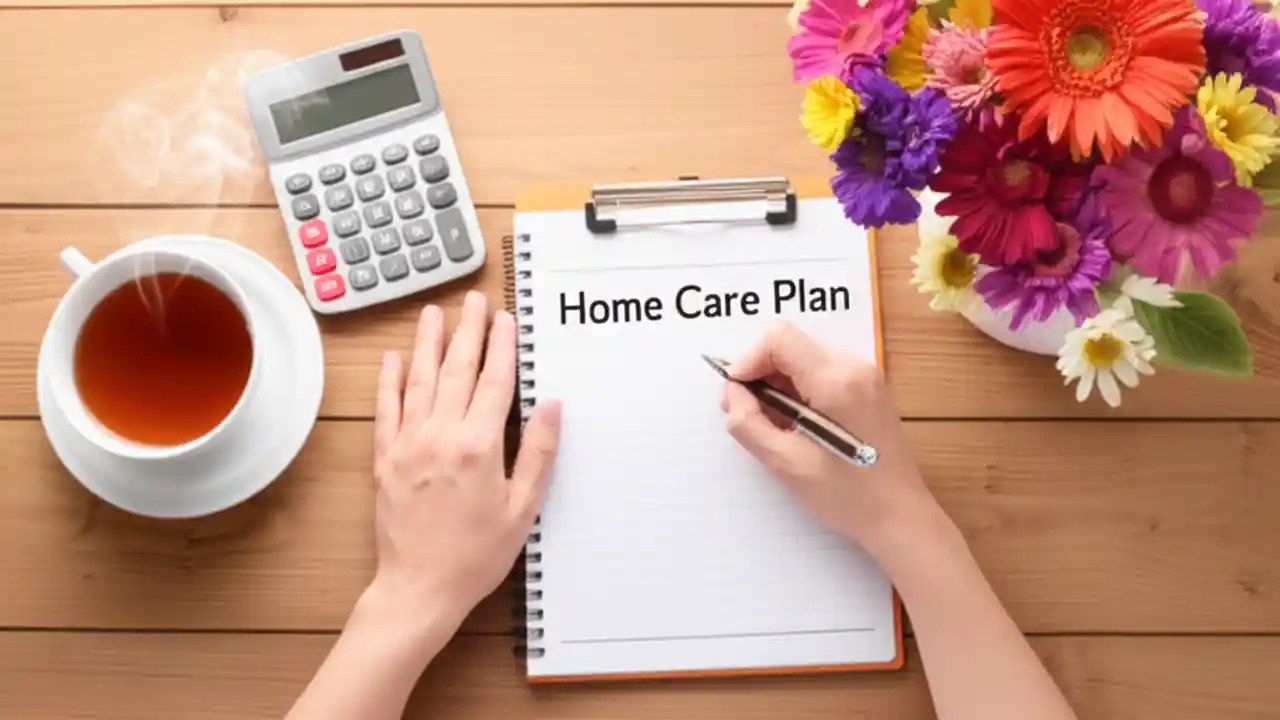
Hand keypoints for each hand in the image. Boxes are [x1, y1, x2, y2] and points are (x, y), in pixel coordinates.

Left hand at [366, 291, 561, 629]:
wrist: (419, 588)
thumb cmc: (475, 556)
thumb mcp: (522, 508)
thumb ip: (538, 453)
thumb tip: (551, 406)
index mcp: (479, 446)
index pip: (494, 382)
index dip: (502, 346)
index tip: (505, 319)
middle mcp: (440, 436)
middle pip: (457, 370)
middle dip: (468, 331)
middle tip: (473, 300)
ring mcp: (408, 444)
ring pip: (420, 380)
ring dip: (429, 342)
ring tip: (434, 313)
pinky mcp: (385, 459)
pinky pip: (386, 409)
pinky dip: (390, 380)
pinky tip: (394, 358)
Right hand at [720, 321, 942, 560]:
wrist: (901, 517)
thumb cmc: (847, 496)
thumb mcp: (786, 463)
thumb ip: (749, 422)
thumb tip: (733, 392)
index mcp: (836, 381)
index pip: (779, 338)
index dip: (747, 360)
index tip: (736, 394)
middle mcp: (854, 367)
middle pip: (790, 345)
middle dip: (759, 372)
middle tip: (744, 412)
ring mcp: (865, 376)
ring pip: (803, 358)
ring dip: (777, 383)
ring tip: (770, 425)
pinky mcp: (867, 389)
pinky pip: (821, 373)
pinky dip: (798, 390)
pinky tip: (794, 424)